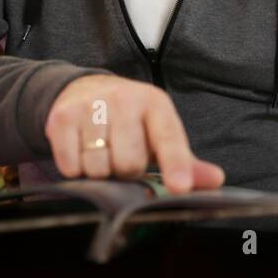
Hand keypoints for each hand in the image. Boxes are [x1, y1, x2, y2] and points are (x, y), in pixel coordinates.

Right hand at [44, 74, 224, 193]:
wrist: (85, 90)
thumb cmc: (131, 120)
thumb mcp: (159, 132)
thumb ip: (185, 160)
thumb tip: (216, 180)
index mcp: (156, 104)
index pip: (168, 138)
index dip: (175, 165)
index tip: (180, 187)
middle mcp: (125, 99)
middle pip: (129, 163)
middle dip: (126, 171)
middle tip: (123, 155)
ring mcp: (91, 106)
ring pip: (98, 168)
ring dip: (100, 171)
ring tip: (102, 151)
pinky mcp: (62, 117)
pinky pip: (70, 166)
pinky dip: (75, 168)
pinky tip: (81, 150)